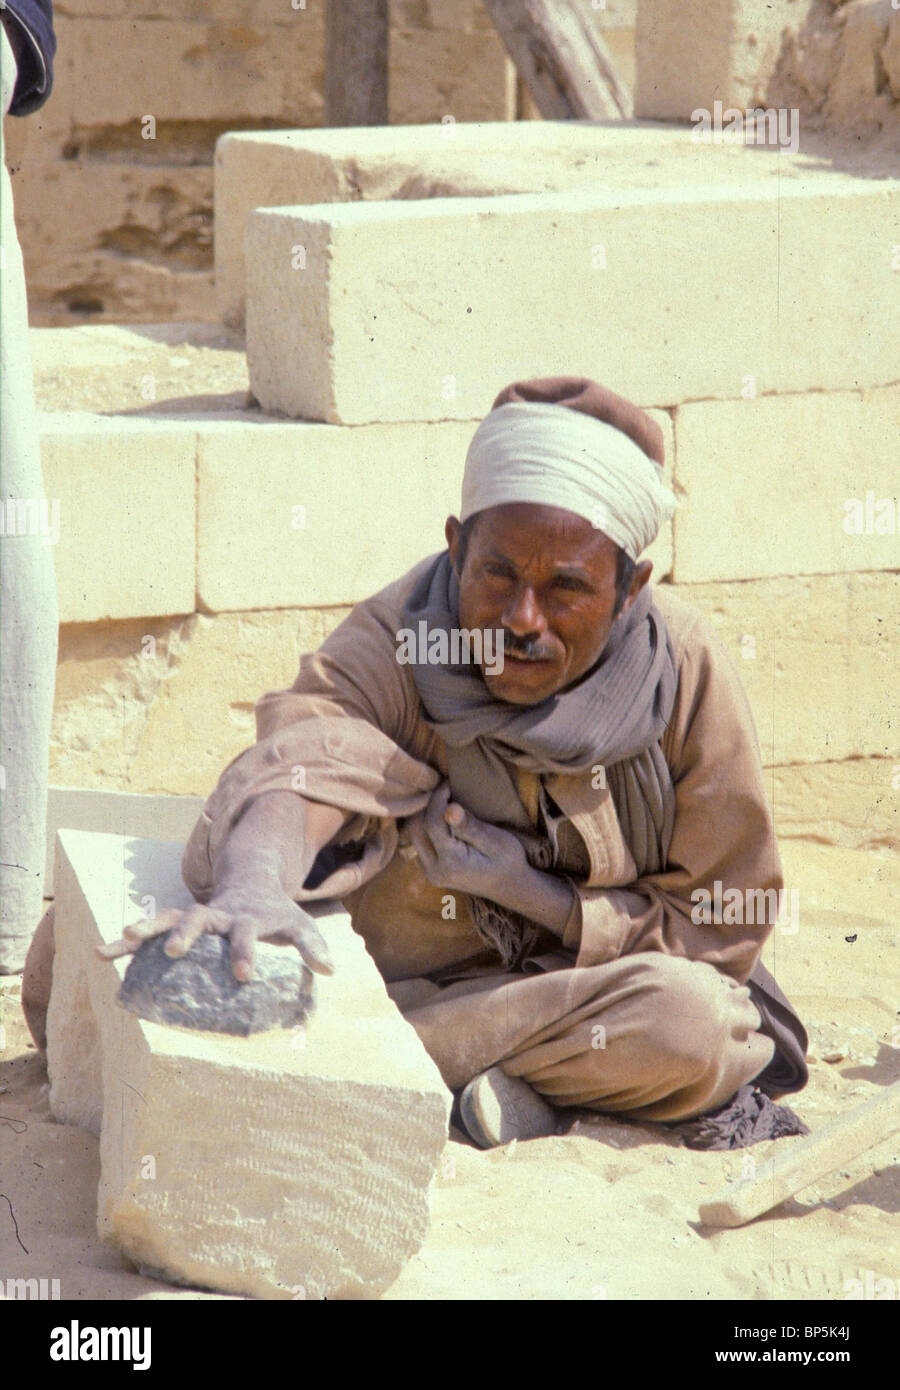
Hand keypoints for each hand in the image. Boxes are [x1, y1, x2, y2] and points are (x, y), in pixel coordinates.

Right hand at [96, 879, 333, 981]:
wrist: (253, 883)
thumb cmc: (277, 914)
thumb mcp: (299, 925)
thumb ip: (313, 946)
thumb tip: (330, 970)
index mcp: (247, 918)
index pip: (247, 934)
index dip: (245, 953)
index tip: (243, 975)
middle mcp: (218, 914)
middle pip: (200, 918)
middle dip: (186, 933)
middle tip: (174, 951)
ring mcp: (195, 915)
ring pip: (166, 918)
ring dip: (145, 928)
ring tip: (119, 938)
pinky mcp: (178, 922)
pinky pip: (148, 931)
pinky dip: (126, 941)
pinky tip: (102, 953)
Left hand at [404, 781, 529, 900]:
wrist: (511, 887)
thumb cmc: (508, 860)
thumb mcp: (496, 841)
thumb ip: (470, 826)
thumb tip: (450, 808)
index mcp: (452, 863)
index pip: (432, 823)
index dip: (437, 799)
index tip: (448, 783)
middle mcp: (435, 871)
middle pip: (416, 829)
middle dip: (427, 806)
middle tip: (444, 791)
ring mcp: (430, 873)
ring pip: (412, 836)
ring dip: (424, 816)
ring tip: (443, 802)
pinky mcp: (429, 871)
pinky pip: (417, 843)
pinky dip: (425, 827)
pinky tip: (441, 818)